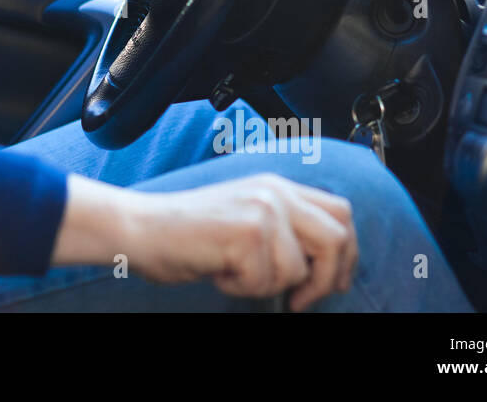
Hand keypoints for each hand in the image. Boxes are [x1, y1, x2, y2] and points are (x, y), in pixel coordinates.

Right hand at [52, 171, 356, 311]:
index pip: (341, 214)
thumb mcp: (246, 217)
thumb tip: (326, 264)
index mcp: (278, 186)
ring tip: (233, 273)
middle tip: (300, 300)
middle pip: (338, 238)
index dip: (346, 254)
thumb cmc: (188, 234)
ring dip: (267, 286)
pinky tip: (218, 272)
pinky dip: (241, 288)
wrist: (141, 228)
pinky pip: (265, 282)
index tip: (329, 282)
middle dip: (328, 279)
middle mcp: (275, 192)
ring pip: (298, 269)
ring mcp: (262, 209)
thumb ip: (285, 227)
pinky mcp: (246, 232)